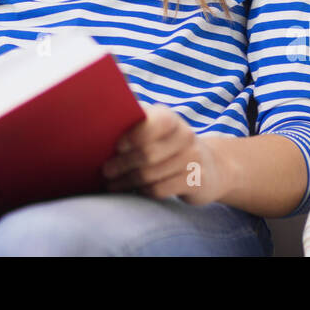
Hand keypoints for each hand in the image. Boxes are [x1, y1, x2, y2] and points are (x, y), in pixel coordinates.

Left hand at [100, 102, 231, 205]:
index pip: (154, 121)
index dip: (134, 134)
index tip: (116, 146)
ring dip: (126, 181)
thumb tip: (99, 120)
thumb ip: (133, 122)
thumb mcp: (156, 129)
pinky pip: (160, 189)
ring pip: (150, 175)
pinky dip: (143, 191)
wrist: (210, 165)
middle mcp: (184, 135)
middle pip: (147, 154)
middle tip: (105, 171)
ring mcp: (193, 159)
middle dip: (121, 164)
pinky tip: (134, 190)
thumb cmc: (169, 145)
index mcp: (169, 118)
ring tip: (112, 185)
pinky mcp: (197, 181)